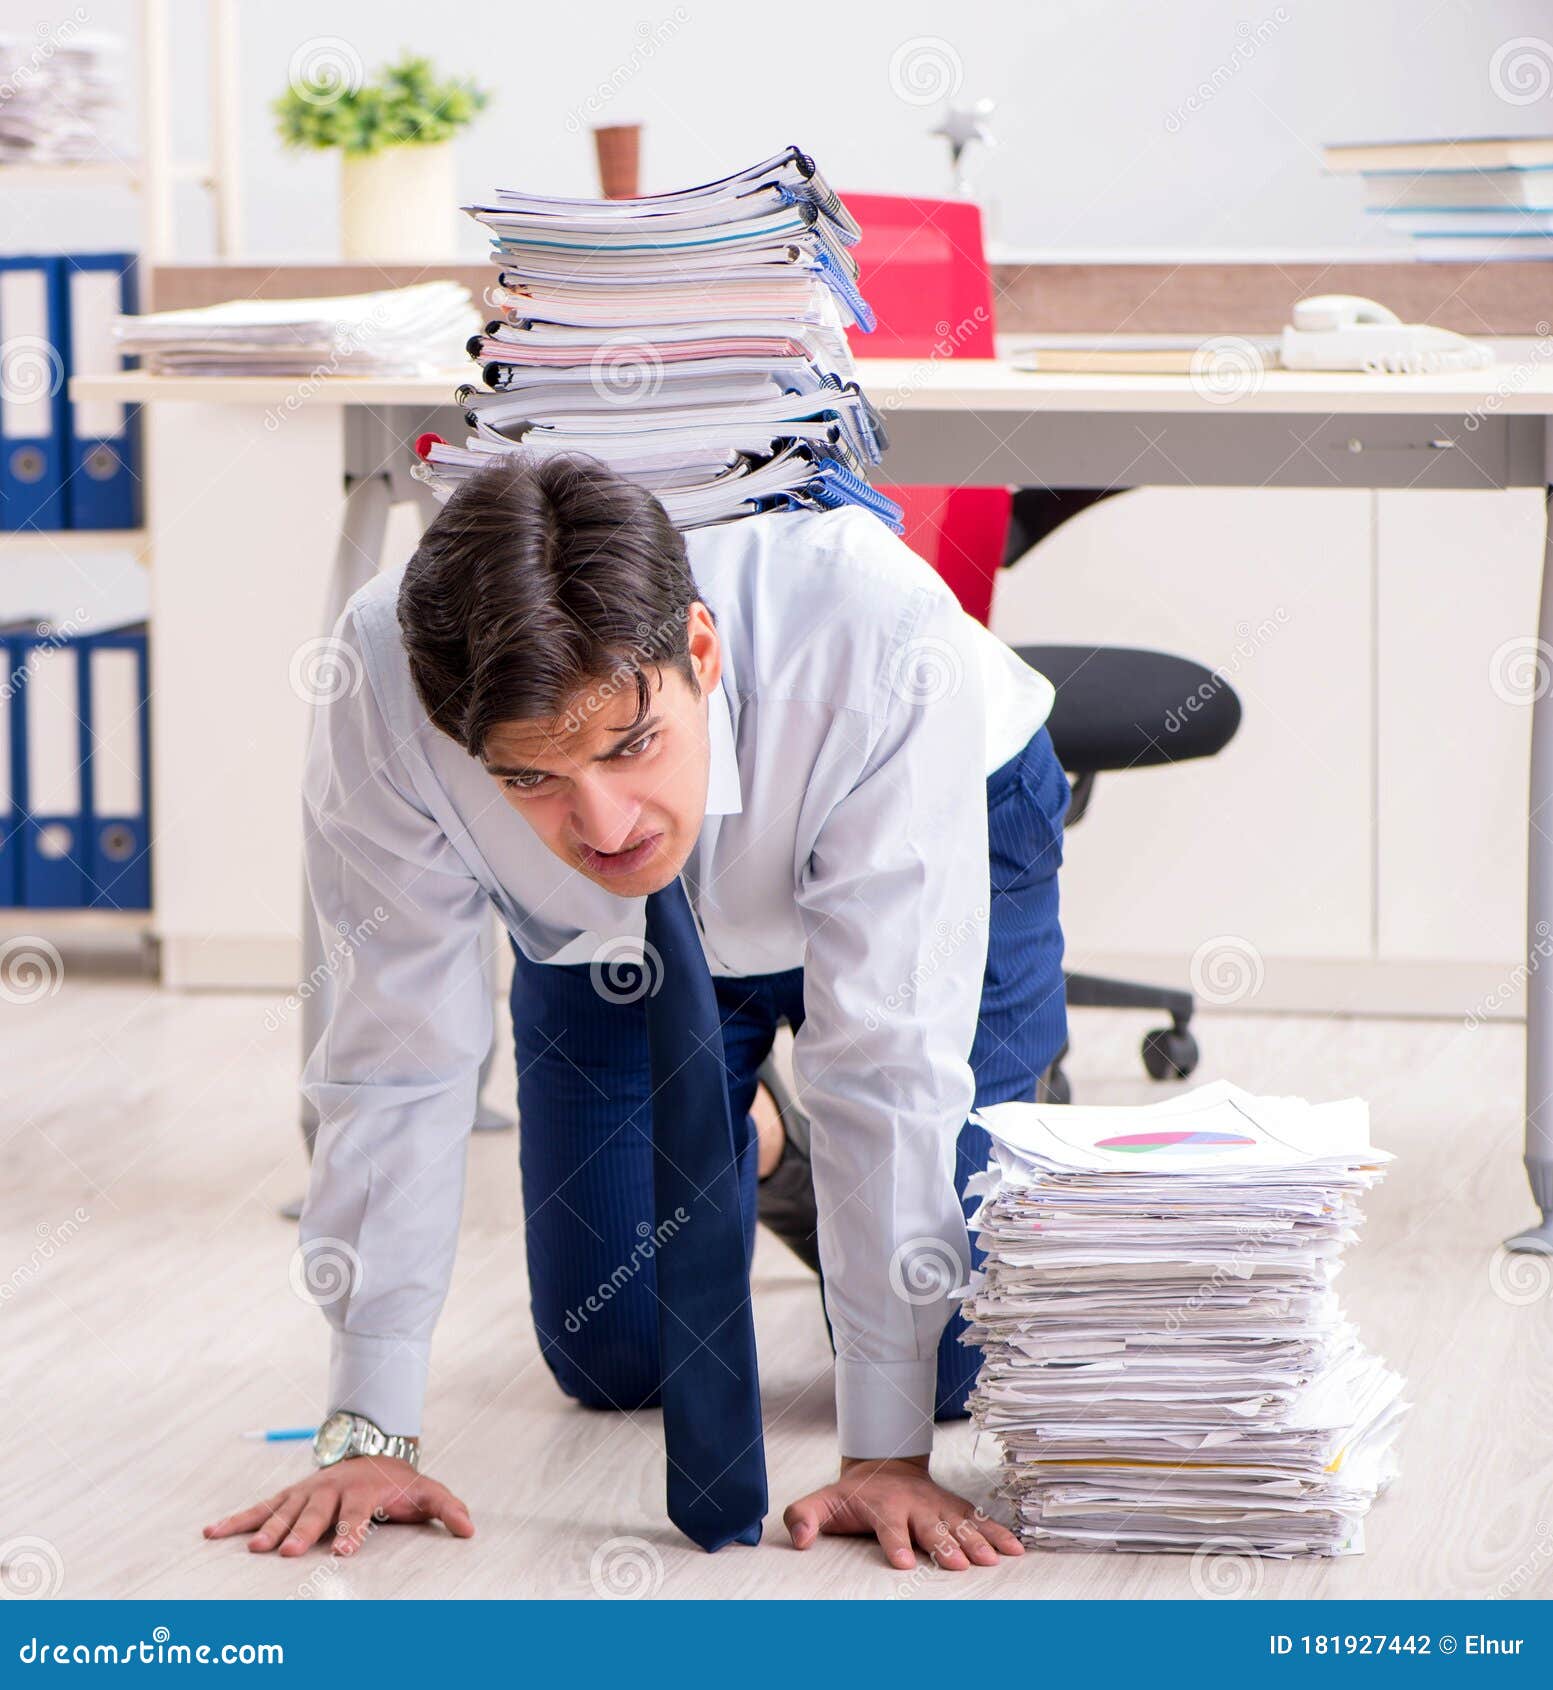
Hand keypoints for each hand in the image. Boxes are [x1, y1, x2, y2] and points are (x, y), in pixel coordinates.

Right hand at [203, 1456, 473, 1556]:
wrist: (373, 1451)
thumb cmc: (399, 1482)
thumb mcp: (427, 1492)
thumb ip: (448, 1509)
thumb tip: (471, 1528)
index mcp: (362, 1493)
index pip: (356, 1515)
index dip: (352, 1532)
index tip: (344, 1550)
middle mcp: (331, 1491)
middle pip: (314, 1513)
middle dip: (301, 1532)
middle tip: (285, 1552)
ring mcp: (307, 1492)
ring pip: (285, 1511)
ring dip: (268, 1528)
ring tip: (253, 1548)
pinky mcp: (290, 1495)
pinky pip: (260, 1507)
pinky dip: (237, 1519)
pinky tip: (212, 1532)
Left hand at [782, 1454, 1024, 1570]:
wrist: (886, 1465)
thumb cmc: (854, 1495)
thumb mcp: (823, 1501)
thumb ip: (805, 1517)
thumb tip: (798, 1539)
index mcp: (883, 1505)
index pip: (888, 1525)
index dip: (894, 1542)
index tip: (901, 1561)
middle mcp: (914, 1505)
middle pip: (930, 1526)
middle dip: (943, 1545)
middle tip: (955, 1563)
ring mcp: (937, 1506)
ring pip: (958, 1524)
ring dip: (975, 1542)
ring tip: (990, 1561)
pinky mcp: (955, 1509)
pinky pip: (979, 1521)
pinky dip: (997, 1534)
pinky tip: (1014, 1550)